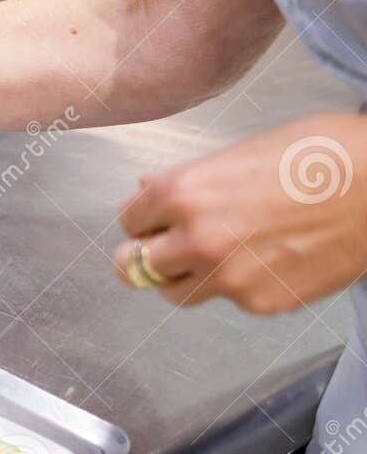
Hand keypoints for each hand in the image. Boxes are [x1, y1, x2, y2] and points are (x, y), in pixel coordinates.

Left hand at [113, 114, 366, 313]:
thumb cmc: (324, 154)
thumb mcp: (245, 152)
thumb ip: (189, 179)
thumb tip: (147, 188)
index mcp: (184, 193)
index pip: (129, 221)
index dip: (142, 219)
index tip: (153, 220)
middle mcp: (196, 240)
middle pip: (136, 265)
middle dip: (150, 254)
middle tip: (165, 248)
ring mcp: (227, 278)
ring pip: (175, 291)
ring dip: (183, 276)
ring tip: (214, 256)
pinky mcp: (259, 302)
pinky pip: (227, 299)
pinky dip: (236, 284)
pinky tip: (266, 258)